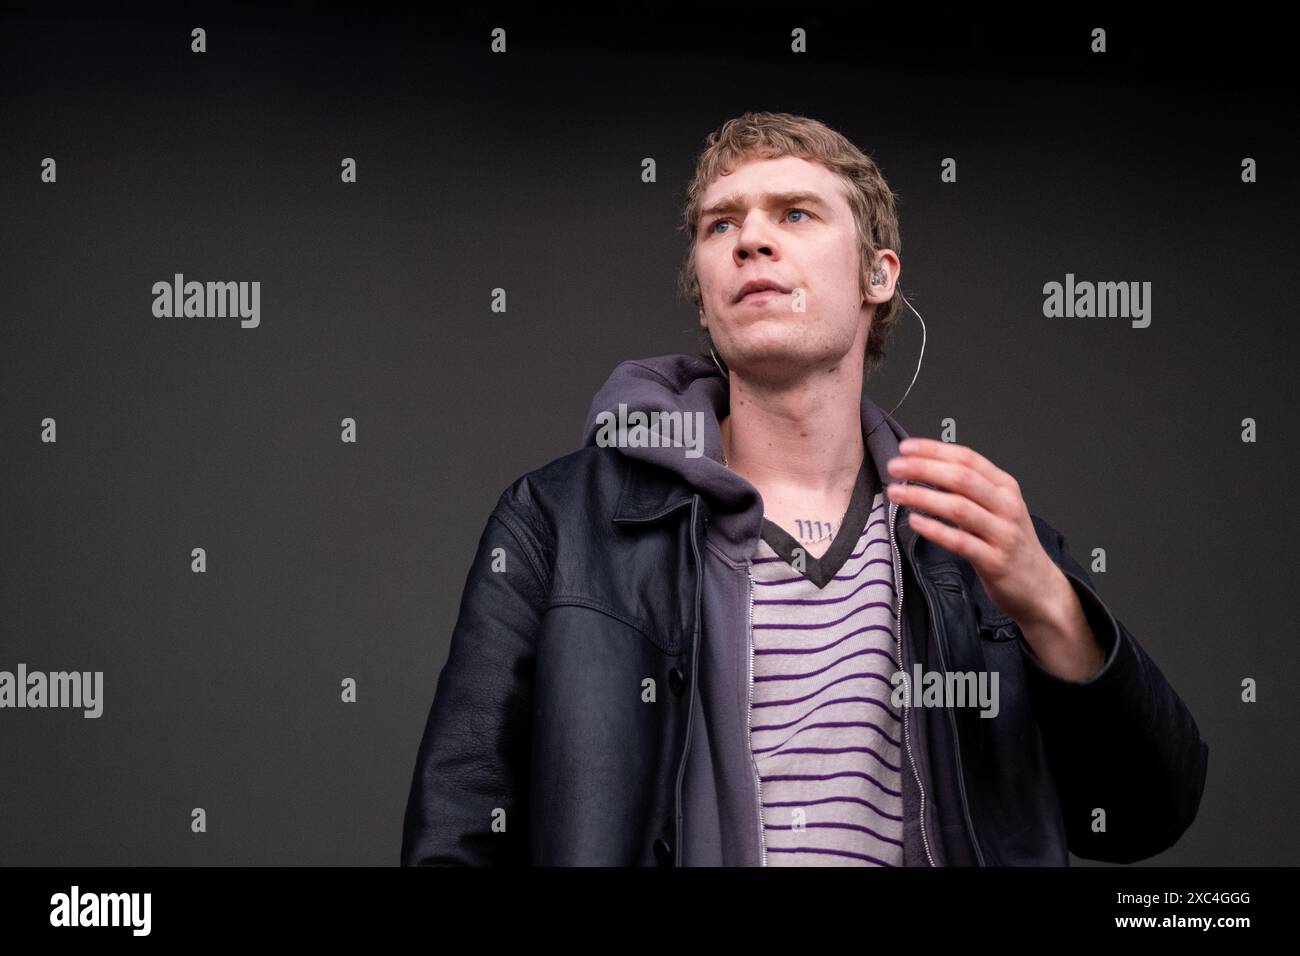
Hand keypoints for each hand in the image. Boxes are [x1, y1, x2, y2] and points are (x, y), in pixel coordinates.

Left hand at [884, 437, 1062, 627]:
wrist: (1038, 585)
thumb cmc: (1007, 542)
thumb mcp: (996, 507)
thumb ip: (968, 488)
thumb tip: (923, 467)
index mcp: (1005, 486)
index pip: (967, 458)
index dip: (934, 450)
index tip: (906, 447)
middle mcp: (1006, 505)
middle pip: (962, 478)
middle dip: (924, 469)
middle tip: (894, 467)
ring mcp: (1003, 533)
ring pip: (959, 508)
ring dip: (923, 497)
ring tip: (896, 493)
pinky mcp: (995, 561)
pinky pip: (961, 542)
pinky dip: (936, 530)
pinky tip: (915, 522)